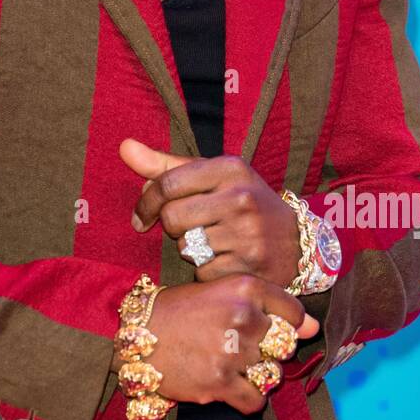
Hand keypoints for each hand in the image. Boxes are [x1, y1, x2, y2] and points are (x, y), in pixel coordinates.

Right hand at [111, 276, 319, 410]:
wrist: (137, 336)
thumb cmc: (180, 312)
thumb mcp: (221, 292)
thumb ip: (268, 305)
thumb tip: (313, 327)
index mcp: (243, 287)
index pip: (293, 311)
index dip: (286, 324)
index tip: (266, 328)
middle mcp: (242, 315)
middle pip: (284, 345)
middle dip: (268, 351)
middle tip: (239, 347)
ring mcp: (232, 351)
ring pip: (272, 374)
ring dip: (257, 375)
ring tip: (229, 364)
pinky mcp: (220, 382)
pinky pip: (256, 400)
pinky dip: (247, 398)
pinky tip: (229, 386)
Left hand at [119, 138, 302, 289]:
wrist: (295, 242)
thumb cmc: (241, 203)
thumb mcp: (211, 176)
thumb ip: (165, 165)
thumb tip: (123, 147)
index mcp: (230, 168)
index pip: (168, 183)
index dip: (147, 202)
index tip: (142, 216)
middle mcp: (241, 198)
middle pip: (172, 218)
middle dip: (172, 227)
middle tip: (187, 228)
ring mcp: (248, 234)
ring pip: (186, 247)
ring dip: (190, 249)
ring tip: (212, 242)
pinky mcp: (249, 267)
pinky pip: (202, 272)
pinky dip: (205, 270)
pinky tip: (223, 260)